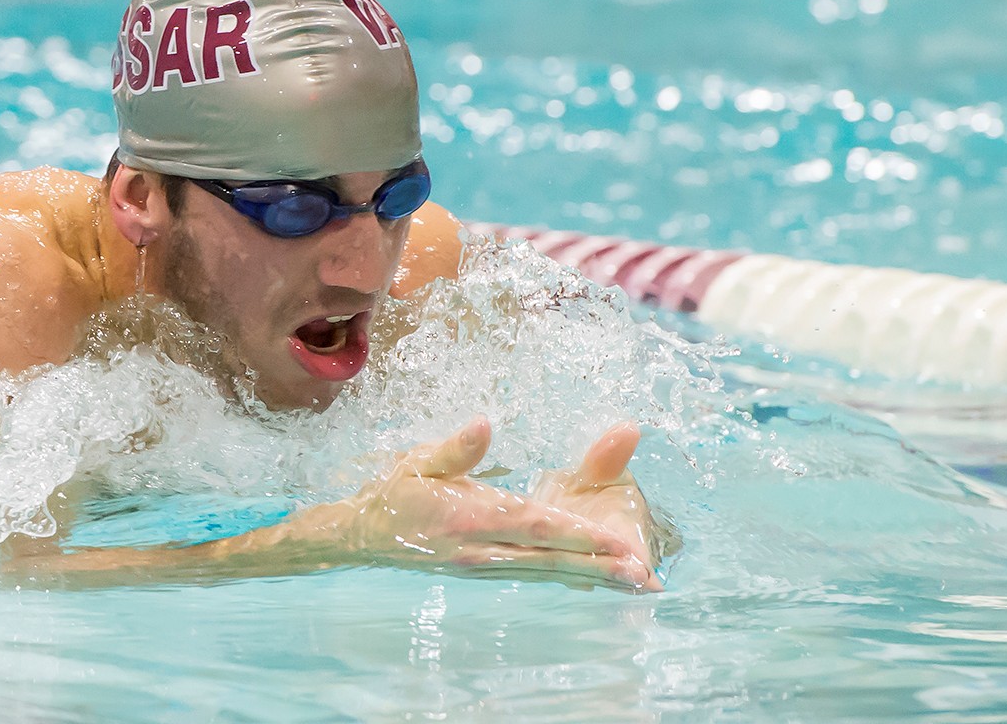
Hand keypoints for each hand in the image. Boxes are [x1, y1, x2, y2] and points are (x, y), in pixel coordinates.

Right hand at [298, 417, 660, 590]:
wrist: (361, 536)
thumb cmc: (392, 492)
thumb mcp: (418, 462)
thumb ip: (456, 448)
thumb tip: (485, 425)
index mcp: (469, 517)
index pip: (536, 525)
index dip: (579, 534)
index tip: (617, 540)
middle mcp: (480, 549)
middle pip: (551, 558)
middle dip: (600, 567)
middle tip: (645, 576)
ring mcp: (481, 566)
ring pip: (546, 572)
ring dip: (591, 577)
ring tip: (632, 582)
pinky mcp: (481, 570)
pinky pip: (531, 573)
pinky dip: (565, 576)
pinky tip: (590, 577)